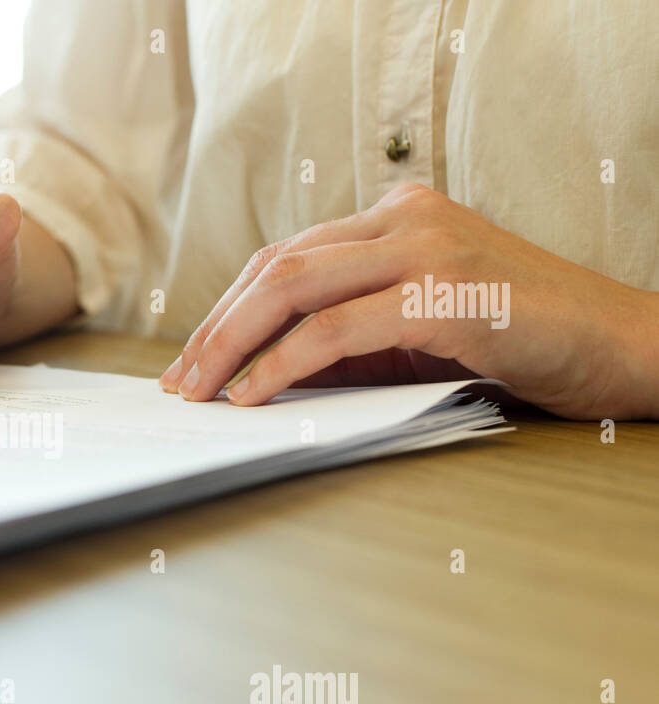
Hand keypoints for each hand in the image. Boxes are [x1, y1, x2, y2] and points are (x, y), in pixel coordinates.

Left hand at [160, 183, 658, 418]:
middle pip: (278, 267)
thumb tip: (263, 373)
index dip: (230, 309)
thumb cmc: (521, 341)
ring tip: (198, 393)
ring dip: (232, 346)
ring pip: (295, 288)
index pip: (287, 257)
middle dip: (215, 329)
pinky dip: (282, 364)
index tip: (194, 359)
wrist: (624, 345)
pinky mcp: (443, 293)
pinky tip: (252, 396)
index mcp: (397, 219)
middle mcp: (405, 220)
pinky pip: (335, 329)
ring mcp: (425, 249)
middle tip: (178, 383)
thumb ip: (351, 338)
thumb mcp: (418, 333)